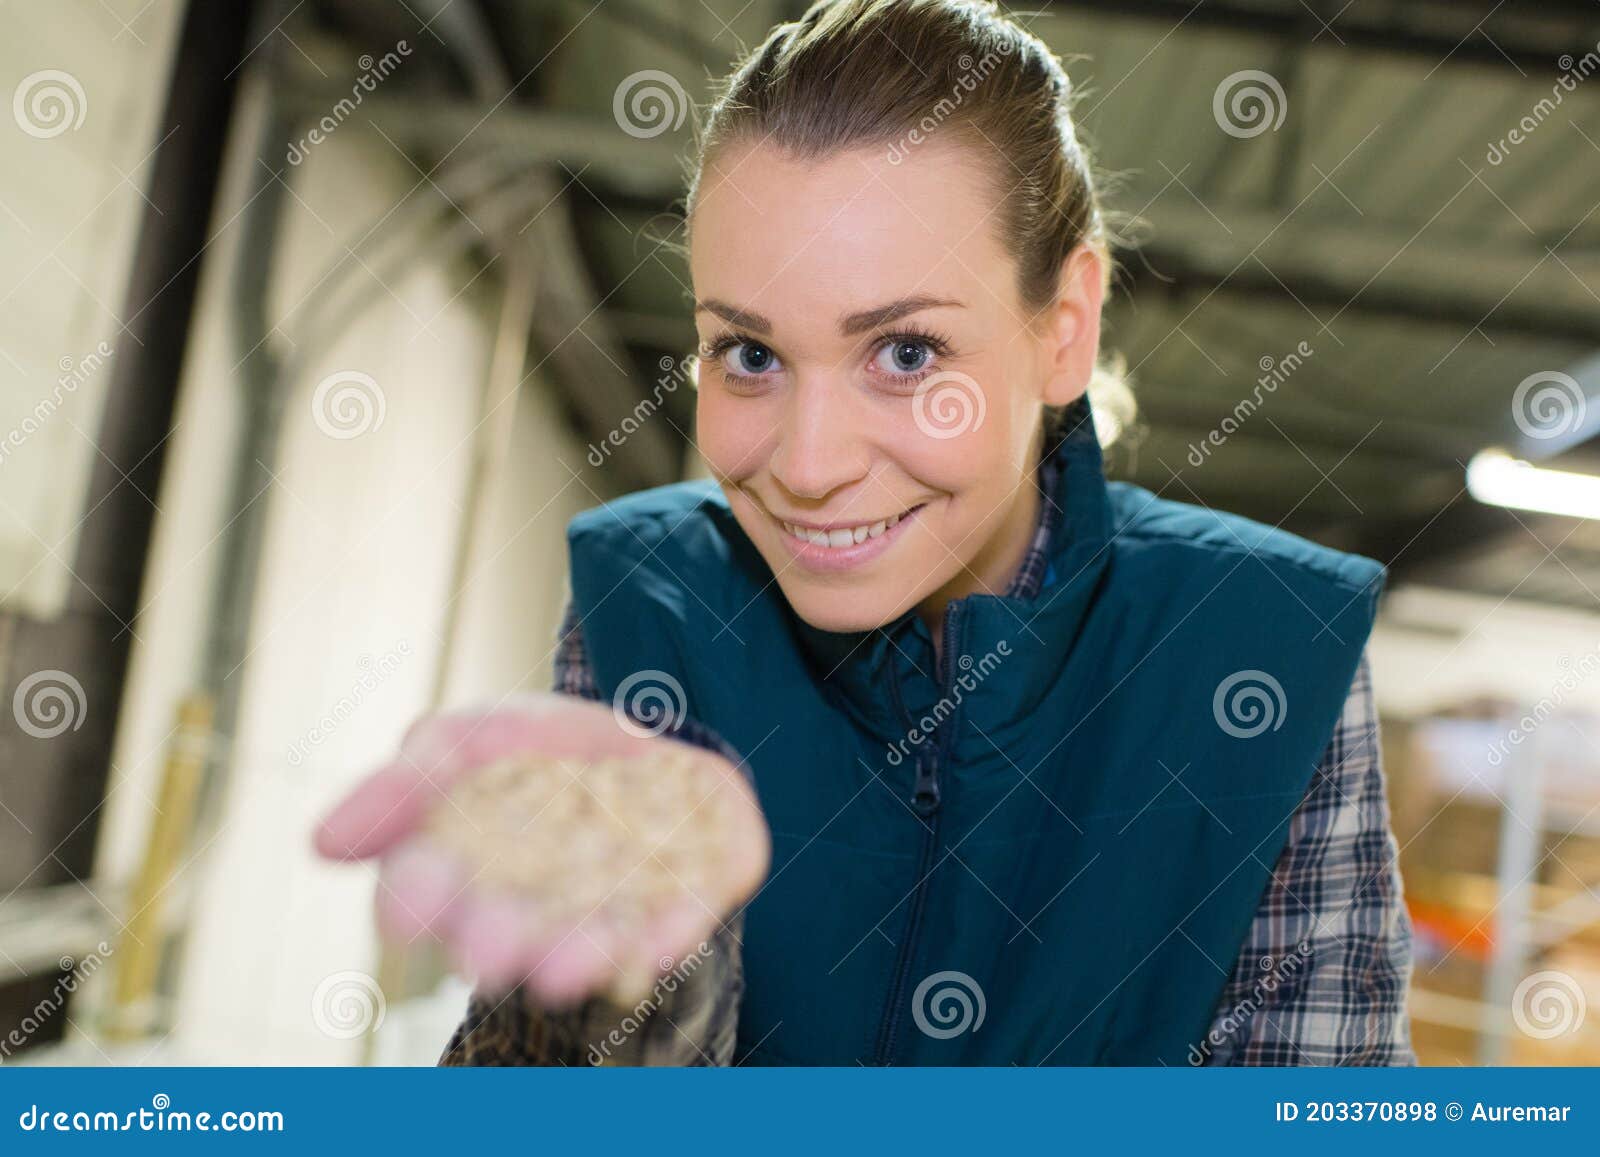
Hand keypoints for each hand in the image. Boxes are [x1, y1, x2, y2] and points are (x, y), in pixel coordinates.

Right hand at [312, 692, 769, 1005]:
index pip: (428, 891)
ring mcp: (610, 913)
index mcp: (463, 877)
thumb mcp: (463, 741)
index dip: (417, 900)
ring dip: (576, 955)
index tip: (404, 912)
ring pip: (588, 942)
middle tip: (485, 957)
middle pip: (508, 929)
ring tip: (566, 969)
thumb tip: (320, 846)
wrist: (647, 741)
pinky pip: (677, 922)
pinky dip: (668, 933)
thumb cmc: (533, 750)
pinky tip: (660, 941)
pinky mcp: (683, 902)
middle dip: (497, 940)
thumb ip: (401, 785)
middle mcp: (530, 912)